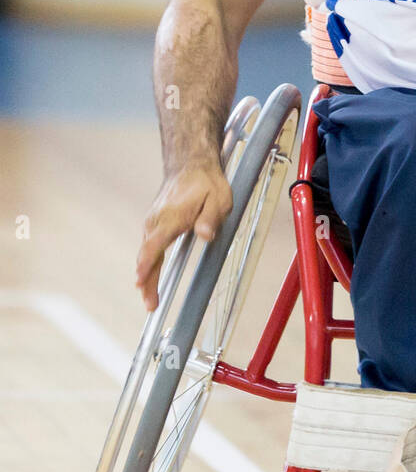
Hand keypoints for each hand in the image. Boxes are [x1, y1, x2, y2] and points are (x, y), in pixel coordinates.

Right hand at [135, 162, 232, 311]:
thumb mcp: (218, 199)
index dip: (146, 265)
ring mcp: (153, 222)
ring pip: (146, 253)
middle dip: (146, 281)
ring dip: (146, 276)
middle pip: (147, 255)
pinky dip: (148, 265)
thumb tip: (206, 235)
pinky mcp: (154, 224)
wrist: (190, 165)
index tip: (140, 282)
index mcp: (171, 217)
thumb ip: (211, 218)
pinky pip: (149, 247)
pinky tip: (151, 280)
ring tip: (150, 300)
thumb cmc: (206, 183)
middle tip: (151, 305)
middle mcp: (157, 221)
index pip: (154, 245)